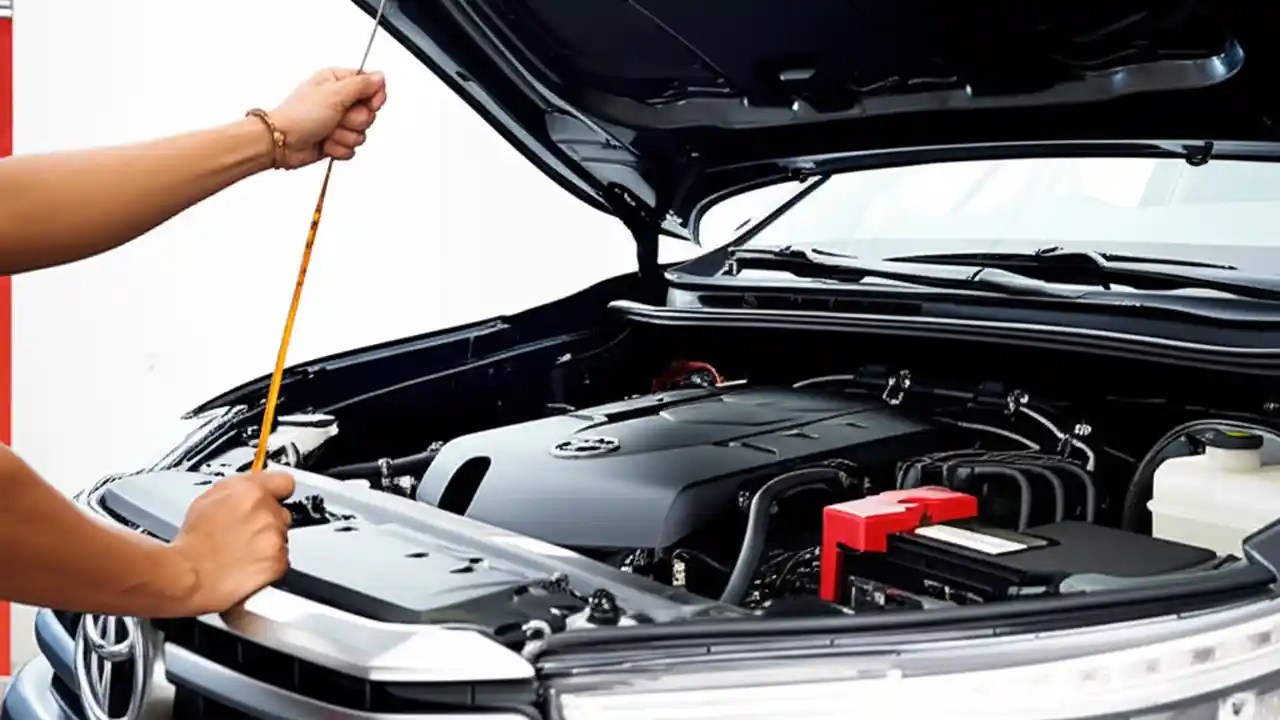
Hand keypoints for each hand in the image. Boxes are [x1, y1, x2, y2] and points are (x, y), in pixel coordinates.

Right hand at [168, 471, 294, 614]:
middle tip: (243, 535)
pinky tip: (246, 567)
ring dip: (267, 545)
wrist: (186, 575)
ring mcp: (275, 537)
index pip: (284, 482)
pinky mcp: (279, 562)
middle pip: (281, 513)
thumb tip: (249, 490)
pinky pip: (281, 561)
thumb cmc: (191, 544)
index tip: (274, 499)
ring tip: (240, 553)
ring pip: (281, 538)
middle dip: (267, 523)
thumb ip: (238, 491)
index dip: (277, 493)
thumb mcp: (208, 501)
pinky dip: (268, 566)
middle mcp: (266, 512)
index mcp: (250, 491)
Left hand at [270, 68, 388, 168]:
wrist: (282, 142)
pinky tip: (325, 142)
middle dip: (355, 120)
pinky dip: (339, 148)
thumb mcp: (334, 93)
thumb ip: (361, 84)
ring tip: (327, 131)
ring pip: (361, 133)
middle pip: (369, 112)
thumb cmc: (299, 115)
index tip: (368, 103)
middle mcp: (339, 101)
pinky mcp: (336, 141)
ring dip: (345, 136)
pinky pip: (352, 148)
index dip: (374, 96)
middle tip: (338, 117)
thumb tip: (380, 76)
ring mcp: (338, 122)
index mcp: (338, 82)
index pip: (371, 85)